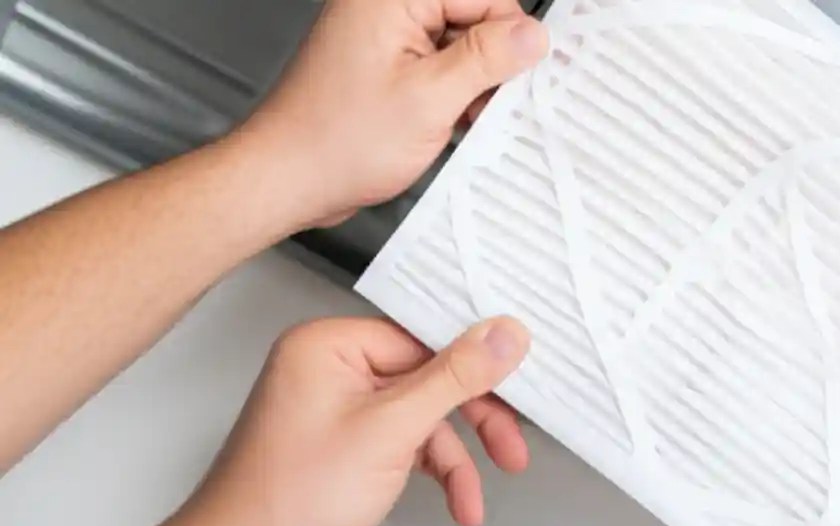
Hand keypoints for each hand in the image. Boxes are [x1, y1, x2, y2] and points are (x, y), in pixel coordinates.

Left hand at [171, 316, 530, 525]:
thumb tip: (503, 335)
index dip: (475, 366)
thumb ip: (454, 378)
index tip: (518, 383)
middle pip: (428, 378)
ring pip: (420, 416)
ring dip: (453, 459)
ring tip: (473, 499)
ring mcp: (335, 403)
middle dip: (472, 422)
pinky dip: (428, 469)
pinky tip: (453, 500)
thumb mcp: (391, 430)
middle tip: (510, 448)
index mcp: (330, 343)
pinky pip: (401, 440)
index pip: (425, 337)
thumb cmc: (291, 497)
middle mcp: (330, 364)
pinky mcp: (342, 437)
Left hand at [235, 0, 548, 228]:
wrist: (289, 178)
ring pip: (459, 43)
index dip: (507, 37)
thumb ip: (487, 59)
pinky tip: (447, 122)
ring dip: (471, 83)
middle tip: (481, 106)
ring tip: (457, 119)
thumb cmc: (337, 141)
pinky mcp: (384, 61)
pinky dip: (452, 93)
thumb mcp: (430, 99)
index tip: (515, 77)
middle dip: (488, 63)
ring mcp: (384, 33)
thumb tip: (533, 34)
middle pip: (471, 15)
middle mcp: (385, 5)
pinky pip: (437, 64)